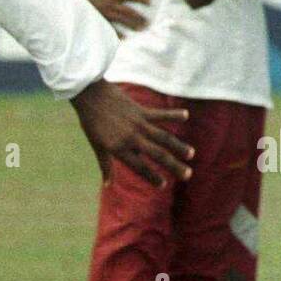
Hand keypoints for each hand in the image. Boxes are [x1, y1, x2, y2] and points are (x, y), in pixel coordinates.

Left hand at [70, 79, 193, 187]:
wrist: (89, 95)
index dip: (152, 177)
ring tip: (191, 154)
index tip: (163, 185)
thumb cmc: (91, 122)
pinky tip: (186, 116)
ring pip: (163, 137)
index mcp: (119, 149)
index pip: (140, 167)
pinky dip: (173, 114)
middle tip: (187, 175)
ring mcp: (138, 124)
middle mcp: (131, 138)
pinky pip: (160, 114)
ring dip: (178, 146)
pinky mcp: (141, 110)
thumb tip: (108, 185)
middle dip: (173, 165)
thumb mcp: (96, 146)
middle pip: (157, 154)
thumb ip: (105, 165)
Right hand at [84, 0, 150, 32]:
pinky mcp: (100, 20)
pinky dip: (118, 33)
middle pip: (128, 11)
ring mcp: (106, 13)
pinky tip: (125, 38)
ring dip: (132, 25)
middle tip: (148, 22)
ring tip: (141, 30)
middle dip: (139, 16)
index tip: (150, 2)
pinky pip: (111, 28)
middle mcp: (111, 4)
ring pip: (122, 20)